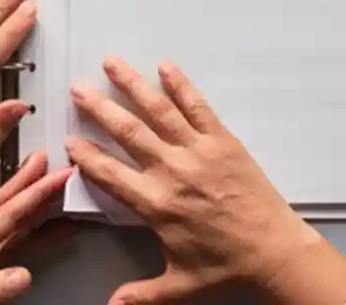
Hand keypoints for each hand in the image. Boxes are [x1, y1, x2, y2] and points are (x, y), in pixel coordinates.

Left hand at [0, 154, 72, 304]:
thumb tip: (21, 276)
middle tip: (54, 165)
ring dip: (30, 205)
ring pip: (6, 225)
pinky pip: (4, 246)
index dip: (32, 196)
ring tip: (52, 190)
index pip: (1, 217)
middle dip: (30, 186)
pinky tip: (40, 233)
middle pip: (3, 210)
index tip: (54, 176)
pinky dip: (26, 235)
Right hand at [67, 58, 345, 304]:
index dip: (87, 156)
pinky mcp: (224, 142)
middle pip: (127, 132)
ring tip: (112, 63)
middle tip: (78, 89)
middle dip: (99, 108)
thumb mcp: (178, 285)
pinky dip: (181, 85)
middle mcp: (173, 172)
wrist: (275, 254)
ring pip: (158, 110)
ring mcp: (199, 152)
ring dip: (132, 85)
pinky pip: (198, 107)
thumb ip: (141, 295)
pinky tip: (165, 67)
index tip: (70, 141)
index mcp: (156, 205)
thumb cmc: (228, 268)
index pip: (110, 174)